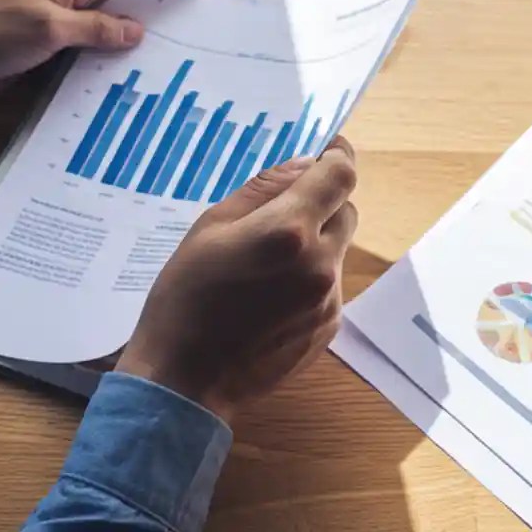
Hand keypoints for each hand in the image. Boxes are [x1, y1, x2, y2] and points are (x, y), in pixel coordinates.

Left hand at [0, 0, 200, 104]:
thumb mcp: (47, 28)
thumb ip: (95, 29)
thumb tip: (138, 32)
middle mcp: (71, 2)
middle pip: (125, 3)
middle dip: (158, 16)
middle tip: (193, 38)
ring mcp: (62, 30)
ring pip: (110, 34)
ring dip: (136, 48)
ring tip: (171, 67)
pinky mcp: (52, 56)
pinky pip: (92, 58)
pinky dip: (112, 68)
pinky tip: (131, 87)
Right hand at [115, 137, 359, 424]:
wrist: (185, 381)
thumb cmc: (185, 297)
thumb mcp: (210, 227)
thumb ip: (264, 190)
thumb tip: (305, 164)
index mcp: (289, 231)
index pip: (340, 176)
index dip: (337, 157)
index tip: (327, 150)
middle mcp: (321, 263)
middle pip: (346, 210)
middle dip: (322, 202)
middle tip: (281, 212)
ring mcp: (329, 299)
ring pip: (337, 249)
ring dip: (315, 243)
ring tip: (266, 265)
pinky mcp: (330, 327)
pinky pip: (330, 284)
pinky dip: (310, 278)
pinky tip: (270, 297)